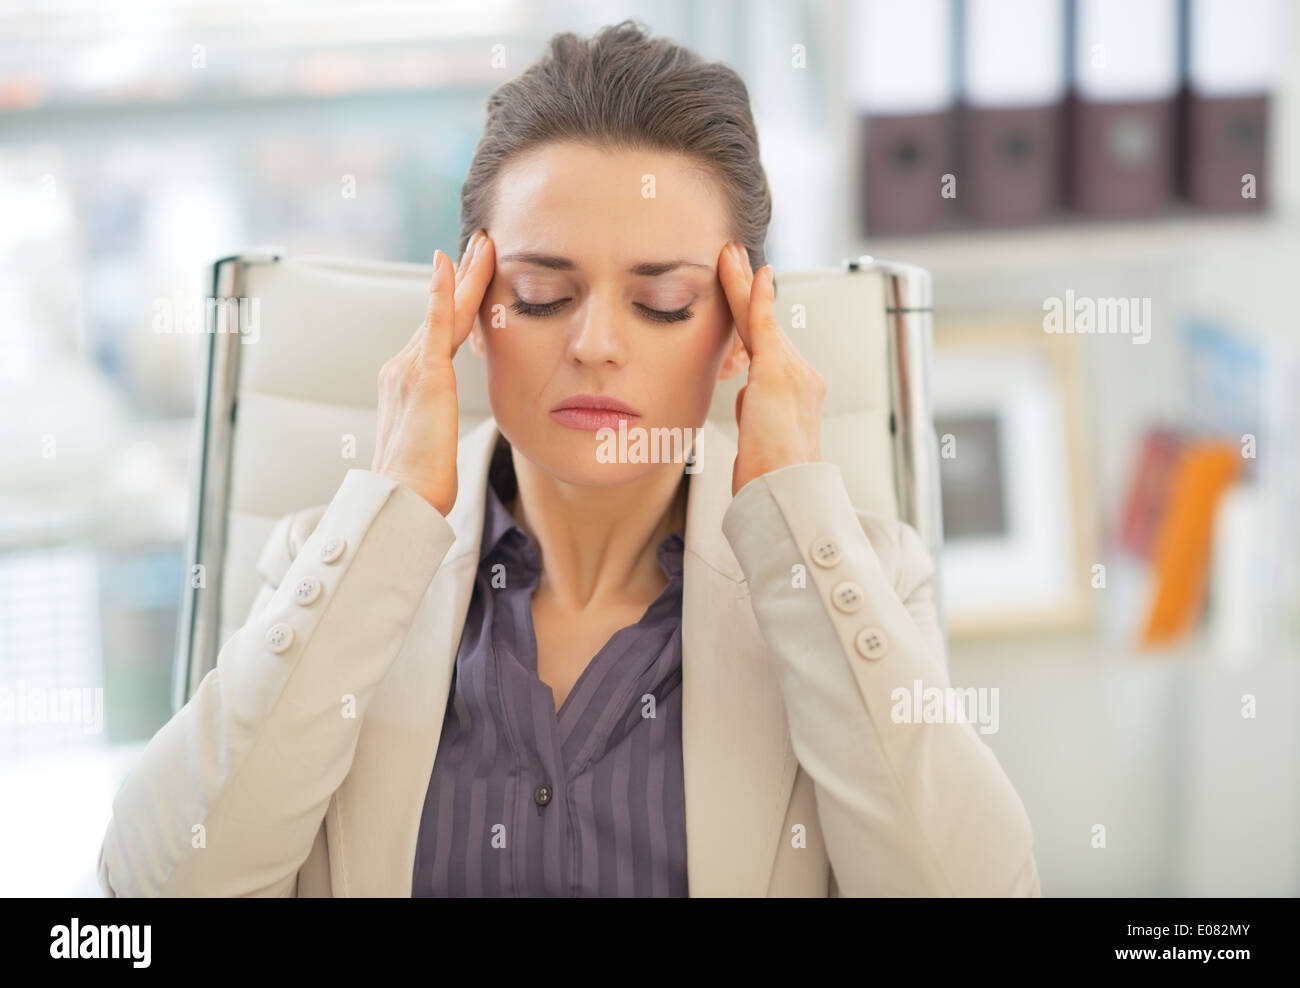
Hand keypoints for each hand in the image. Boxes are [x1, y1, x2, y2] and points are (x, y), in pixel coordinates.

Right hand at [371, 230, 495, 514]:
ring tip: (483, 244)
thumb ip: (439, 433)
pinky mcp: (425, 374)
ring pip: (445, 310)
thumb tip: (444, 444)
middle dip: (461, 277)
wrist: (402, 499)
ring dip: (465, 274)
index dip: (453, 304)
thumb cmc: (419, 487)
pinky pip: (435, 321)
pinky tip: (448, 262)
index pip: (436, 334)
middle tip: (479, 244)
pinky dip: (442, 289)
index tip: (466, 277)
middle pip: (441, 313)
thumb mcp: (434, 451)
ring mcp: (410, 368)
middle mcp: (403, 369)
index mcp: (406, 385)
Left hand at [718, 241, 825, 495]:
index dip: (759, 319)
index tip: (752, 295)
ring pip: (759, 321)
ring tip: (726, 254)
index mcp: (799, 395)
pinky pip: (760, 324)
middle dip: (751, 291)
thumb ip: (756, 410)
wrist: (785, 496)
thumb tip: (746, 395)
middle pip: (767, 327)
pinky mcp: (777, 372)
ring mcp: (794, 372)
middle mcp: (804, 377)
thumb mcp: (761, 439)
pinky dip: (751, 294)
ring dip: (741, 286)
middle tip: (736, 257)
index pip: (772, 349)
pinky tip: (747, 269)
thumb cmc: (771, 481)